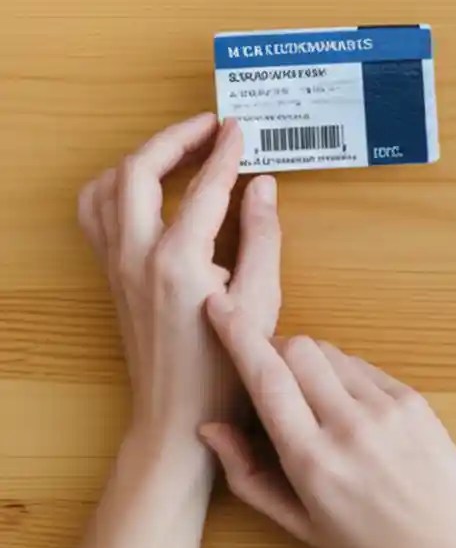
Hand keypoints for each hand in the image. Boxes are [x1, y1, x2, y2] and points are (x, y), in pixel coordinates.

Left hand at [76, 114, 280, 445]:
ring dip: (141, 159)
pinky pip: (98, 214)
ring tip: (178, 151)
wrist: (177, 419)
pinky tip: (148, 191)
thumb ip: (263, 238)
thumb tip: (263, 188)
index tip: (240, 129)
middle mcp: (136, 256)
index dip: (225, 152)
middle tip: (209, 128)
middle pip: (139, 170)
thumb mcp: (261, 304)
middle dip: (174, 139)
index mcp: (178, 261)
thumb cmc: (224, 373)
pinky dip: (118, 188)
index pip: (205, 187)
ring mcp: (117, 266)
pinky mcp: (112, 277)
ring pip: (107, 187)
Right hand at [196, 313, 455, 547]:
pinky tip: (345, 408)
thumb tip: (210, 427)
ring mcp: (387, 407)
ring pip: (330, 352)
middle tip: (264, 373)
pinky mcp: (413, 399)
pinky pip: (362, 366)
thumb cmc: (374, 546)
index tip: (217, 306)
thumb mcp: (301, 525)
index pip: (267, 378)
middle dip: (271, 347)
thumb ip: (248, 476)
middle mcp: (350, 425)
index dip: (237, 335)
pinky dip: (340, 374)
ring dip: (306, 360)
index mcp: (313, 460)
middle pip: (298, 348)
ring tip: (308, 400)